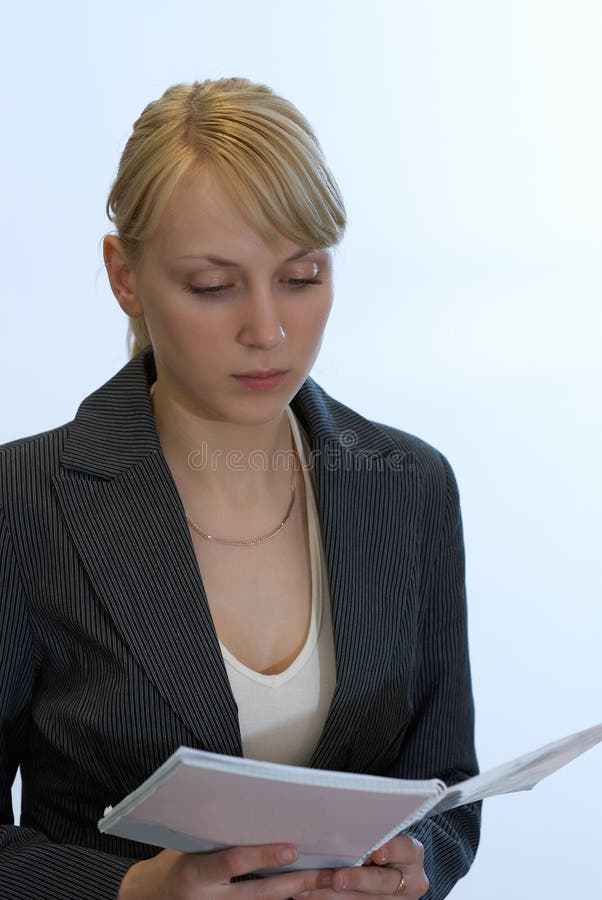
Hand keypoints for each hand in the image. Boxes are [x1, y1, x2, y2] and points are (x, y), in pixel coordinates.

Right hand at [117, 845, 332, 898]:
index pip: (232, 862)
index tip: (292, 848)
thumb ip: (219, 830)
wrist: (157, 896)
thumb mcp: (190, 842)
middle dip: (296, 883)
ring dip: (298, 895)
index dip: (263, 856)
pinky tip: (308, 893)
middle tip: (326, 872)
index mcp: (195, 873)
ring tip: (328, 883)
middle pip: (260, 894)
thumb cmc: (178, 858)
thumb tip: (257, 804)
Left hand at [291, 834, 428, 897]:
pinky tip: (310, 896)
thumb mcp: (380, 834)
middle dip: (357, 880)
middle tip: (336, 879)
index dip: (391, 850)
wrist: (390, 869)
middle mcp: (410, 881)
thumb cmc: (377, 841)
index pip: (406, 849)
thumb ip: (367, 832)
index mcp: (412, 855)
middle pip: (383, 881)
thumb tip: (334, 823)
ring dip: (333, 896)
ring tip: (308, 890)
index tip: (375, 852)